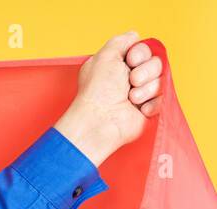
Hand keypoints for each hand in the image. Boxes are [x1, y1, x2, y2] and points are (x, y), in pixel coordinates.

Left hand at [53, 32, 164, 166]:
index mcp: (118, 65)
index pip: (144, 50)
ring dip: (147, 88)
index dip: (141, 53)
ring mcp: (140, 94)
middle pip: (156, 63)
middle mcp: (129, 78)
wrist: (100, 120)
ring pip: (161, 80)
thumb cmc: (98, 90)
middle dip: (145, 71)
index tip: (130, 60)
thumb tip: (134, 35)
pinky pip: (163, 98)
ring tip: (131, 98)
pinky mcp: (147, 109)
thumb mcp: (105, 56)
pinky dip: (152, 103)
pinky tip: (139, 109)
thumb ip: (120, 41)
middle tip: (130, 81)